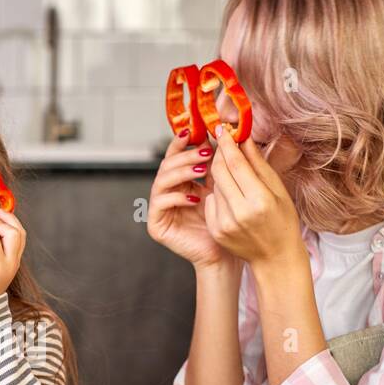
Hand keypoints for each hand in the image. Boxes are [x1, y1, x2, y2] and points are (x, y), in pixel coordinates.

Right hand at [147, 131, 234, 269]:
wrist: (224, 254)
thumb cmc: (226, 221)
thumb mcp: (222, 186)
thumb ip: (216, 164)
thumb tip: (220, 133)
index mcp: (180, 182)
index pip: (175, 156)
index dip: (180, 142)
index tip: (192, 130)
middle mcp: (167, 192)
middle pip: (167, 165)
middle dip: (186, 156)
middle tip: (205, 152)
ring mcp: (159, 209)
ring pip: (161, 181)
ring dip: (182, 172)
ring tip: (202, 170)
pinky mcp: (156, 225)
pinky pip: (160, 203)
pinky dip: (178, 197)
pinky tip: (195, 197)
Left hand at [205, 129, 303, 273]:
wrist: (275, 257)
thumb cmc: (282, 221)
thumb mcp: (278, 190)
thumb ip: (258, 165)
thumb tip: (244, 139)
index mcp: (259, 200)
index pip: (236, 164)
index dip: (227, 144)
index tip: (222, 129)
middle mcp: (239, 213)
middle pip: (219, 172)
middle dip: (219, 155)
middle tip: (223, 143)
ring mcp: (224, 223)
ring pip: (214, 186)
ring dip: (221, 175)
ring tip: (235, 176)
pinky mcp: (215, 230)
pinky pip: (211, 201)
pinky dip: (218, 194)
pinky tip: (232, 199)